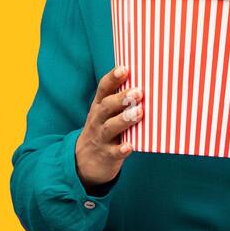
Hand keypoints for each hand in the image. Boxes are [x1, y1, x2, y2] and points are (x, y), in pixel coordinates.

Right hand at [74, 65, 143, 191]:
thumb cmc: (102, 130)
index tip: (125, 69)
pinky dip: (121, 149)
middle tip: (139, 92)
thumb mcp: (105, 114)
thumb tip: (147, 81)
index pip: (103, 89)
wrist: (82, 162)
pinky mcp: (106, 155)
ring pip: (110, 128)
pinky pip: (113, 153)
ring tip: (139, 113)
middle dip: (121, 98)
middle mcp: (98, 120)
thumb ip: (120, 100)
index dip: (113, 78)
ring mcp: (101, 138)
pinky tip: (130, 146)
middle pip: (106, 107)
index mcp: (99, 107)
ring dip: (124, 120)